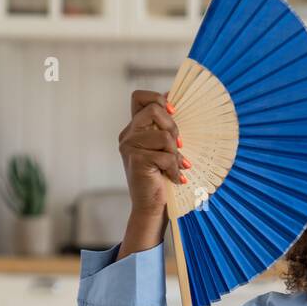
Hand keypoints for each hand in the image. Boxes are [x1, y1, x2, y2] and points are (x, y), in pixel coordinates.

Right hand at [117, 88, 184, 255]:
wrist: (151, 208)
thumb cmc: (161, 179)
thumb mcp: (164, 149)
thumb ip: (164, 127)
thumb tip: (172, 98)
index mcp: (134, 129)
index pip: (139, 97)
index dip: (157, 98)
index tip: (173, 112)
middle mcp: (128, 135)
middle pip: (154, 110)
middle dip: (173, 127)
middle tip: (178, 147)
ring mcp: (129, 147)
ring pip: (164, 135)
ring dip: (175, 154)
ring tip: (174, 168)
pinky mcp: (136, 160)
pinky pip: (166, 155)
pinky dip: (175, 169)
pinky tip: (174, 178)